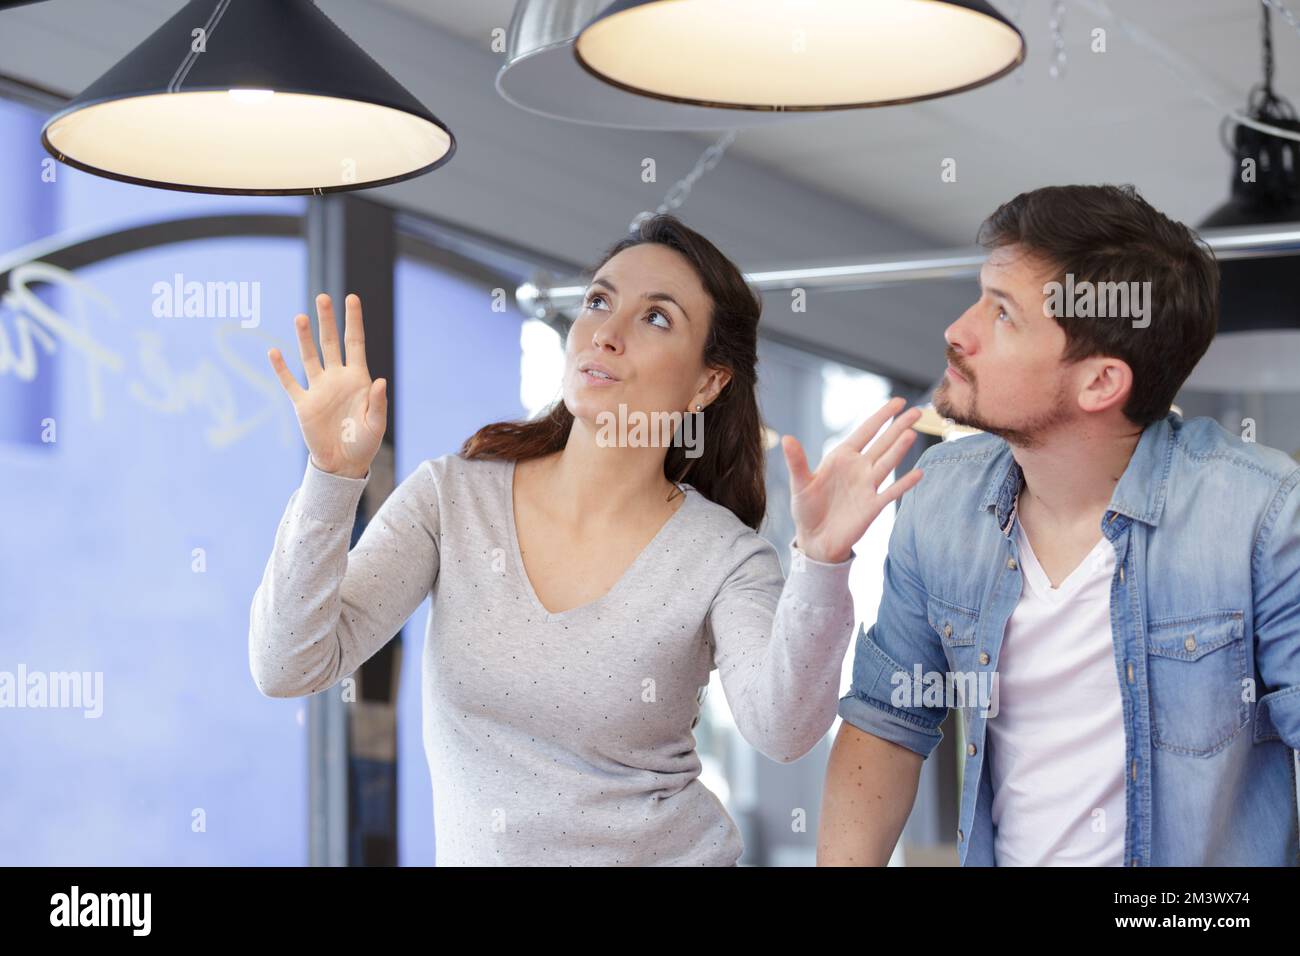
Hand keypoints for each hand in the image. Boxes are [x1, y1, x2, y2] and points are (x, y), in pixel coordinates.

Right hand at [268, 293, 386, 479]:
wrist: (344, 463)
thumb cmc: (365, 442)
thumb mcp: (376, 424)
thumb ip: (378, 403)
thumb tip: (381, 381)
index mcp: (358, 379)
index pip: (355, 343)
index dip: (354, 321)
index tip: (352, 298)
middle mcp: (337, 378)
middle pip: (331, 343)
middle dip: (327, 321)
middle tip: (323, 297)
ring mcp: (319, 389)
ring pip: (310, 357)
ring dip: (304, 338)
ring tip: (301, 317)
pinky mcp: (303, 404)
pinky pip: (289, 383)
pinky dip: (281, 369)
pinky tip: (274, 352)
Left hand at [783, 396, 924, 563]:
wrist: (815, 540)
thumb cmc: (807, 509)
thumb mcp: (799, 483)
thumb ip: (796, 461)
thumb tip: (786, 438)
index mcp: (842, 458)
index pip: (865, 431)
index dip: (881, 416)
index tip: (897, 401)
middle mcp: (859, 468)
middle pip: (883, 443)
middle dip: (898, 427)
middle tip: (916, 411)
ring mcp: (868, 487)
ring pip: (888, 463)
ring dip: (899, 449)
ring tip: (911, 433)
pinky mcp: (873, 506)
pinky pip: (891, 493)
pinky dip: (905, 484)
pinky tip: (918, 473)